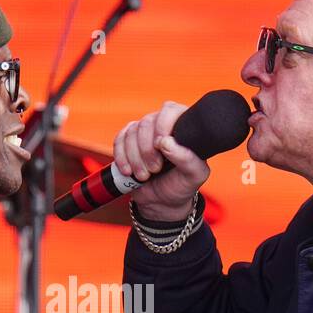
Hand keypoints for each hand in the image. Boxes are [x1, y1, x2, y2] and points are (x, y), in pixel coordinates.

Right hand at [113, 101, 210, 221]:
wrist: (162, 202)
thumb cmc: (181, 185)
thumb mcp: (193, 176)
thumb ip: (187, 158)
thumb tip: (166, 141)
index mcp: (183, 127)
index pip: (170, 110)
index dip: (162, 126)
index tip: (162, 147)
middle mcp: (162, 125)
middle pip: (146, 123)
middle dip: (147, 151)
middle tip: (155, 169)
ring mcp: (143, 133)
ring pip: (131, 133)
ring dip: (135, 159)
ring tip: (144, 176)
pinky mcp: (128, 142)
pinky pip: (119, 141)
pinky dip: (121, 158)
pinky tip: (129, 172)